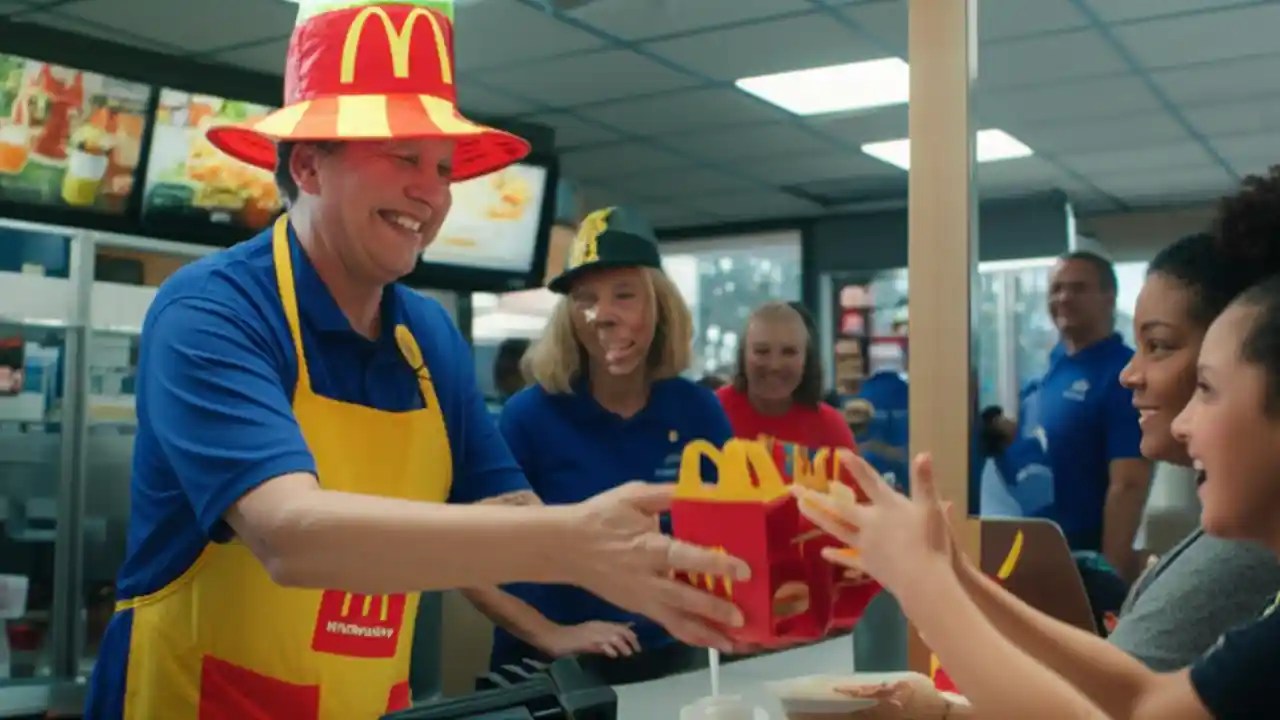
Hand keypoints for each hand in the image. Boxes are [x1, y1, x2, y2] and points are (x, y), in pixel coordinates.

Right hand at [536, 621, 639, 658]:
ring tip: (629, 654)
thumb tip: (616, 646)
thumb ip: (602, 639)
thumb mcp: (589, 636)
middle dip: (632, 639)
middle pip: (621, 630)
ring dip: (623, 645)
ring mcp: (593, 633)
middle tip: (637, 650)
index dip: (631, 633)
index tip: (637, 642)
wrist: (553, 637)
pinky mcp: (588, 641)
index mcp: (599, 624)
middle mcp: (598, 626)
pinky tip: (613, 655)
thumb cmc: (569, 638)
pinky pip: (603, 644)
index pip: (620, 626)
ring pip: (615, 636)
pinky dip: (610, 649)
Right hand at [566, 482, 749, 652]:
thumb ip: (670, 494)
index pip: (685, 557)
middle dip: (714, 610)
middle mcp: (647, 579)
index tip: (744, 570)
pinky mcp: (640, 609)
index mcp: (647, 547)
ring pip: (677, 622)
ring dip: (706, 635)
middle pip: (684, 598)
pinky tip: (713, 641)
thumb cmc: (601, 517)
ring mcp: (643, 599)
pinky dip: (692, 636)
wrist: (564, 547)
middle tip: (743, 618)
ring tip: (734, 645)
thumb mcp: (633, 496)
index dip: (715, 564)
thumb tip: (710, 489)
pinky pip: (670, 626)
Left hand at [794, 451, 953, 598]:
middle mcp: (870, 523)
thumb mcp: (931, 508)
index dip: (856, 467)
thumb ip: (925, 481)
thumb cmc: (930, 542)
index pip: (870, 481)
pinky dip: (836, 555)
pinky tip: (823, 552)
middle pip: (840, 507)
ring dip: (818, 517)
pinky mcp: (868, 565)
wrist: (923, 581)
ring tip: (800, 507)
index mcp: (888, 507)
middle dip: (817, 496)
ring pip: (837, 529)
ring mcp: (866, 545)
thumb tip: (923, 454)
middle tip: (793, 488)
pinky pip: (848, 558)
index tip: (839, 452)